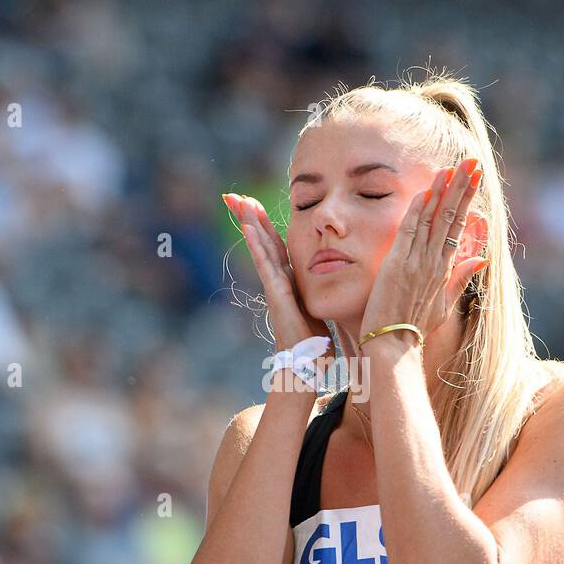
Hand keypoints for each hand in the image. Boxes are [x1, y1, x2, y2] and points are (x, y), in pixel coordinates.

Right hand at [223, 194, 326, 352]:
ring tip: (237, 202)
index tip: (253, 203)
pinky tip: (249, 228)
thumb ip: (316, 296)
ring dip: (249, 224)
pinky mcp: (278, 297)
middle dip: (249, 217)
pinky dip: (257, 246)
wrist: (307, 369)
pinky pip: (266, 266)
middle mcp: (278, 282)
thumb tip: (330, 285)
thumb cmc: (314, 346)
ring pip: (261, 249)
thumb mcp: (317, 311)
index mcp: (289, 282)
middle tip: (233, 194)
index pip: (275, 246)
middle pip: (263, 242)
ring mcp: (276, 289)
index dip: (264, 225)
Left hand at [359, 159, 489, 345]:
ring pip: (433, 219)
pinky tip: (425, 190)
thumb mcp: (443, 306)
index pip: (458, 227)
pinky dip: (418, 209)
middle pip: (451, 217)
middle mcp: (434, 262)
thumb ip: (460, 279)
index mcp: (444, 270)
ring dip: (442, 191)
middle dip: (462, 187)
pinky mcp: (398, 264)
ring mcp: (417, 262)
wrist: (394, 348)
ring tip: (452, 167)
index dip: (466, 200)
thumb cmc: (414, 329)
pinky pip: (409, 230)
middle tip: (472, 162)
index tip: (473, 178)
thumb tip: (480, 260)